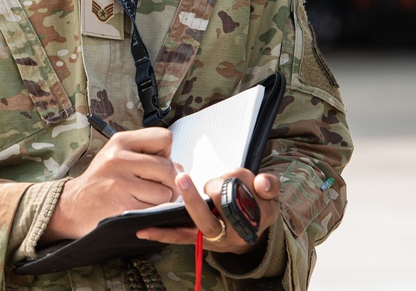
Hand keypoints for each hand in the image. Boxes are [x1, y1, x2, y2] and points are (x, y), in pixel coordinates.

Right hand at [42, 128, 178, 241]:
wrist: (71, 207)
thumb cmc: (101, 182)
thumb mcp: (117, 156)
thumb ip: (148, 156)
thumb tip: (181, 170)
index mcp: (120, 141)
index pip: (164, 138)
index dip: (166, 154)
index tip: (155, 166)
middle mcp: (119, 158)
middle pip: (168, 168)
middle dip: (170, 183)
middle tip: (157, 190)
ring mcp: (120, 183)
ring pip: (166, 191)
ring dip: (162, 201)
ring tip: (144, 200)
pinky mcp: (122, 206)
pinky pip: (156, 210)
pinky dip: (153, 214)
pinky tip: (139, 211)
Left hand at [135, 168, 280, 253]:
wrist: (249, 231)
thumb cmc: (257, 207)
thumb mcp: (271, 196)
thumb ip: (270, 185)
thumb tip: (263, 183)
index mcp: (252, 220)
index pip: (240, 199)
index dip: (235, 182)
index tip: (232, 173)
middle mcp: (230, 233)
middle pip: (214, 213)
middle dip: (203, 194)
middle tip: (194, 179)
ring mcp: (213, 238)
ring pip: (197, 225)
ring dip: (186, 205)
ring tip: (178, 186)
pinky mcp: (198, 240)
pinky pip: (180, 237)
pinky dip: (163, 233)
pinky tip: (144, 229)